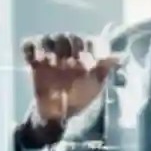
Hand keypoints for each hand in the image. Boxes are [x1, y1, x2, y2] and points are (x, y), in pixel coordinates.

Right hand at [20, 32, 119, 146]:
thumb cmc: (79, 97)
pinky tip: (33, 60)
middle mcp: (68, 51)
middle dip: (68, 47)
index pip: (87, 41)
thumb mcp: (95, 84)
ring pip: (48, 39)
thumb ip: (105, 68)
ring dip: (49, 47)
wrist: (58, 113)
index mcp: (84, 54)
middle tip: (68, 62)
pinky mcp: (35, 61)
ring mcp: (51, 54)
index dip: (88, 47)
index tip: (86, 62)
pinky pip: (28, 45)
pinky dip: (29, 48)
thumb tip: (122, 56)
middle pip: (68, 37)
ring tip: (51, 61)